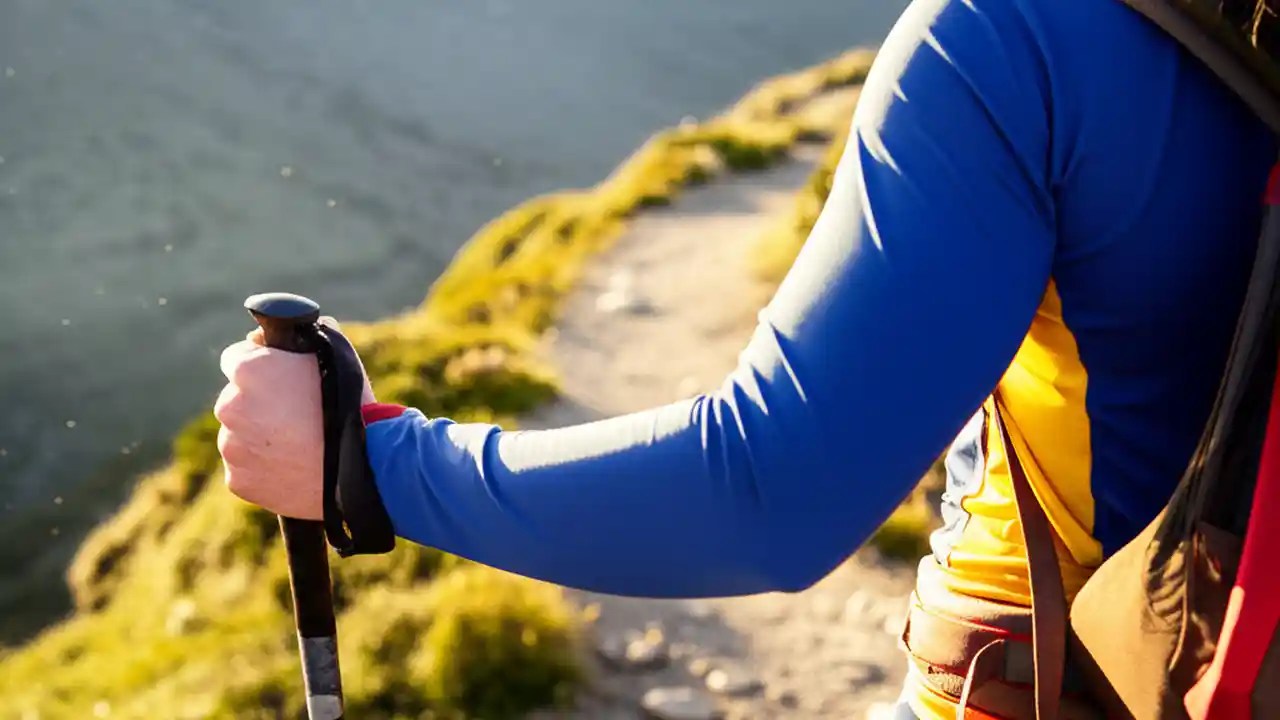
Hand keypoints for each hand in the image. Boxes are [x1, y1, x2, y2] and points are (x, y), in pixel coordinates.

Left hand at [214, 317, 374, 519]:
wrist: (364, 468)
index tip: (279, 377)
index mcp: (248, 369)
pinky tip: (292, 465)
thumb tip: (283, 336)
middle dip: (259, 403)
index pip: (235, 357)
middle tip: (294, 414)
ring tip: (297, 444)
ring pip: (239, 435)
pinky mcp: (239, 480)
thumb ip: (302, 339)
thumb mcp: (335, 355)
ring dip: (259, 436)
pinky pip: (246, 468)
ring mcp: (232, 446)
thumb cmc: (353, 406)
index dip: (260, 364)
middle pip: (236, 398)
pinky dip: (263, 467)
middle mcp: (231, 406)